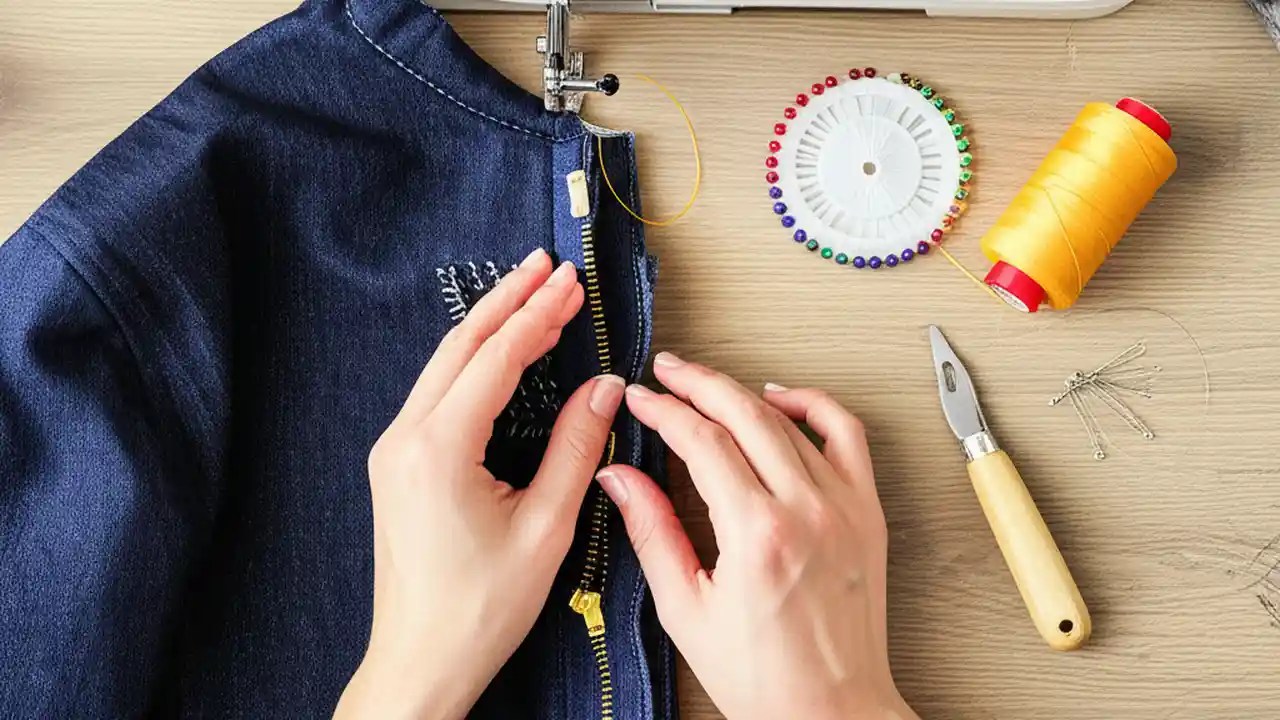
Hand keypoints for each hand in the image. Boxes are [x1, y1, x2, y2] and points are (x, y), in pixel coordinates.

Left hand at [334, 248, 624, 719]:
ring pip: (444, 364)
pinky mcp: (399, 464)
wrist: (420, 660)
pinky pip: (437, 392)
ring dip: (489, 324)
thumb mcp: (545, 527)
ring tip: (529, 290)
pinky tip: (500, 350)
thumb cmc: (481, 608)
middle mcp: (405, 438)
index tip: (573, 283)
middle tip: (548, 265)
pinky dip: (474, 360)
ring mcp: (395, 449)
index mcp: (438, 449)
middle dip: (508, 300)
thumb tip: (603, 386)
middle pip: (460, 346)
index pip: (496, 359)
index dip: (539, 316)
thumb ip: (575, 447)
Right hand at [596, 353, 917, 719]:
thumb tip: (620, 477)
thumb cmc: (763, 677)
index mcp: (757, 535)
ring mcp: (844, 506)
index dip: (663, 410)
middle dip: (697, 383)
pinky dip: (814, 405)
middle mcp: (806, 510)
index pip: (701, 440)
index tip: (639, 398)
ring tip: (708, 385)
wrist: (831, 710)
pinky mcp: (867, 512)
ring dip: (744, 392)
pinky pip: (847, 434)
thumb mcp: (685, 609)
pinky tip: (780, 400)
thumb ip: (651, 532)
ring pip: (790, 419)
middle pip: (744, 413)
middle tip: (666, 372)